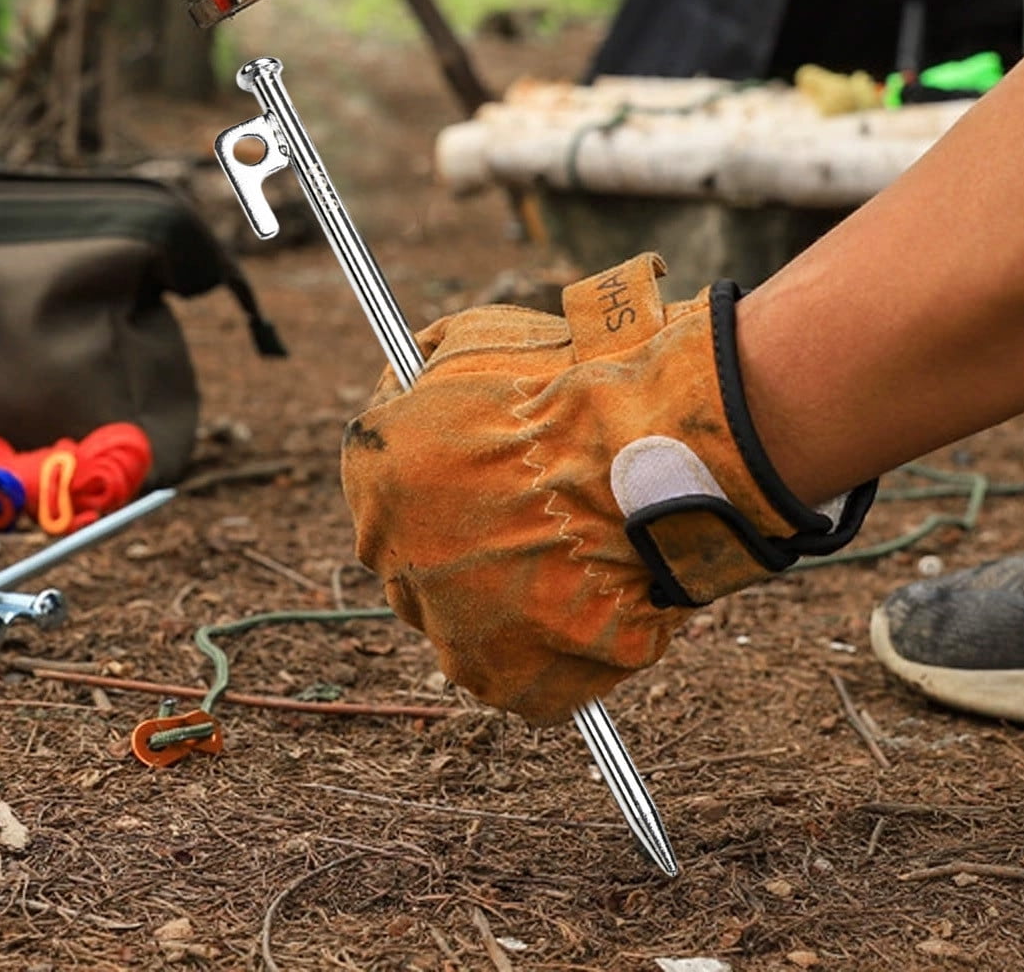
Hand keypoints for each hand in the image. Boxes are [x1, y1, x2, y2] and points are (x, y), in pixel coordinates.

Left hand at [342, 254, 872, 723]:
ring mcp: (460, 637)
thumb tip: (405, 381)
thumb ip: (420, 370)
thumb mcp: (470, 338)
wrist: (645, 445)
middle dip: (468, 546)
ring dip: (507, 606)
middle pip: (422, 570)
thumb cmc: (566, 386)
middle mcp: (401, 570)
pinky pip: (527, 683)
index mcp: (377, 487)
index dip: (438, 484)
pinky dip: (556, 656)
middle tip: (534, 520)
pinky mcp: (524, 685)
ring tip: (575, 562)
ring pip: (469, 632)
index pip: (386, 497)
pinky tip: (592, 609)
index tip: (480, 477)